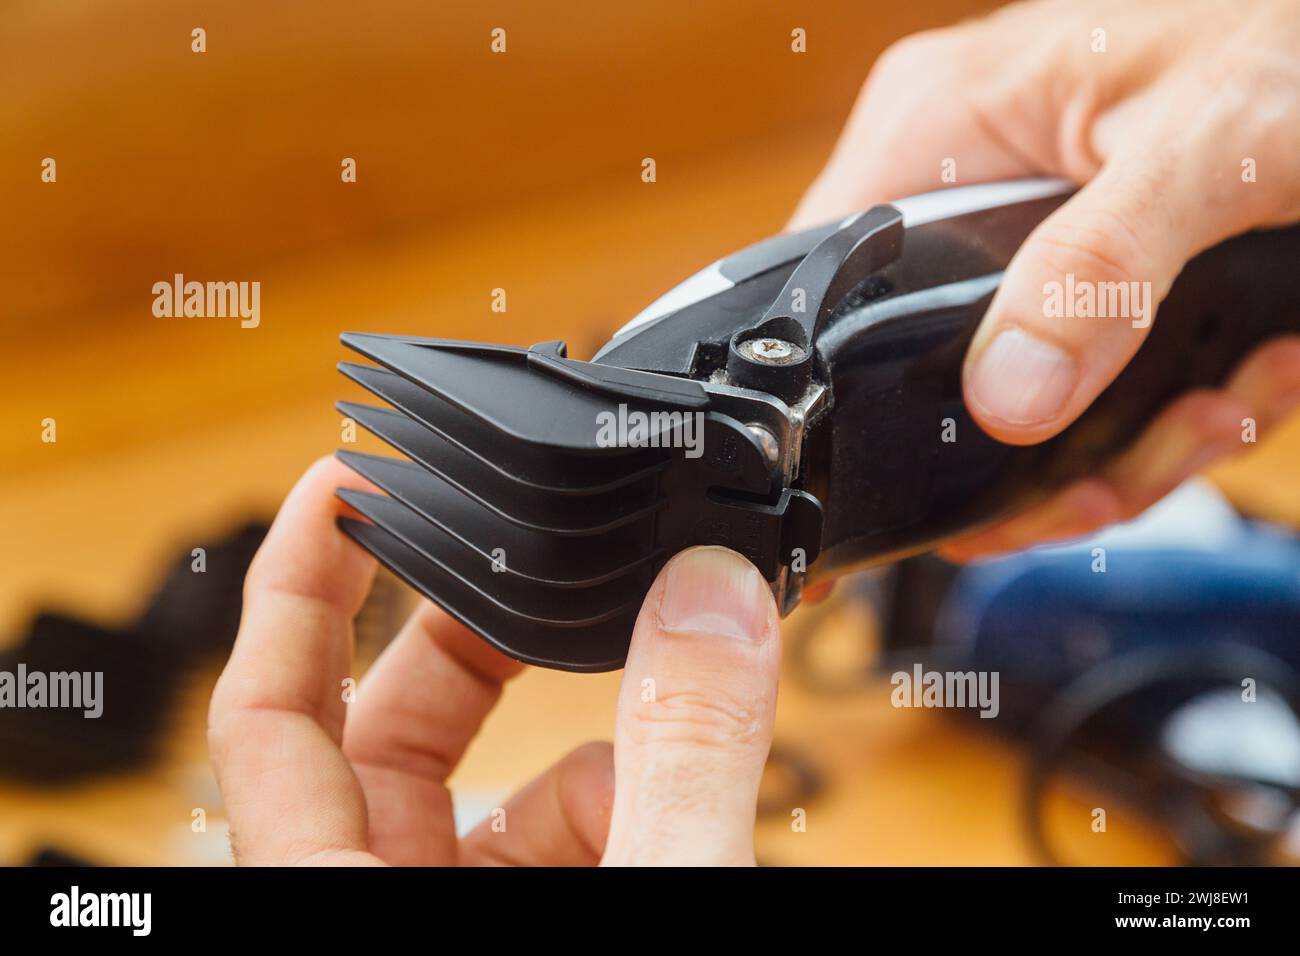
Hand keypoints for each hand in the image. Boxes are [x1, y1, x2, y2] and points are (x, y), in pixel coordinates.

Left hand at [208, 457, 779, 865]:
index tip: (340, 480)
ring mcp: (452, 916)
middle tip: (532, 547)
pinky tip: (701, 813)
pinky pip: (566, 834)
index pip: (265, 708)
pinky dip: (636, 802)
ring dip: (607, 743)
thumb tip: (708, 602)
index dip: (294, 579)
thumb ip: (683, 754)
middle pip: (395, 727)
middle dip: (481, 633)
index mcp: (339, 892)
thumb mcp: (656, 890)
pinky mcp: (534, 928)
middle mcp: (378, 897)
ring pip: (506, 786)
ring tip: (689, 719)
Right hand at [791, 0, 1299, 558]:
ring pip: (1011, 392)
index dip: (863, 401)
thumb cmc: (1292, 29)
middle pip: (928, 368)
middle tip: (1118, 480)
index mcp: (937, 125)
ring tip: (1219, 414)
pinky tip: (1239, 379)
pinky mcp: (1080, 264)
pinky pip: (1077, 373)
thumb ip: (1099, 271)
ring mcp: (1021, 230)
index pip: (828, 288)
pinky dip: (1159, 411)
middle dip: (1031, 454)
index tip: (957, 483)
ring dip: (1120, 445)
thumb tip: (1006, 397)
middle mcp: (962, 180)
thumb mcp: (1203, 148)